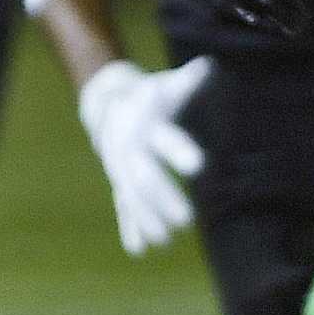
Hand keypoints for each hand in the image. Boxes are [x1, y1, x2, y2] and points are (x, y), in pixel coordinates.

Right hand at [76, 57, 209, 255]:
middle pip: (145, 174)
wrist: (105, 102)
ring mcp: (120, 166)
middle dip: (163, 197)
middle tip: (187, 219)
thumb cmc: (148, 94)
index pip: (165, 139)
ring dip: (147, 218)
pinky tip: (138, 249)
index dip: (181, 151)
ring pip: (132, 195)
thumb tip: (208, 65)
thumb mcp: (164, 85)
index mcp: (145, 124)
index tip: (199, 167)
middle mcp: (129, 147)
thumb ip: (186, 80)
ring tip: (166, 240)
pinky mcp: (119, 180)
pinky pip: (122, 205)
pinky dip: (130, 227)